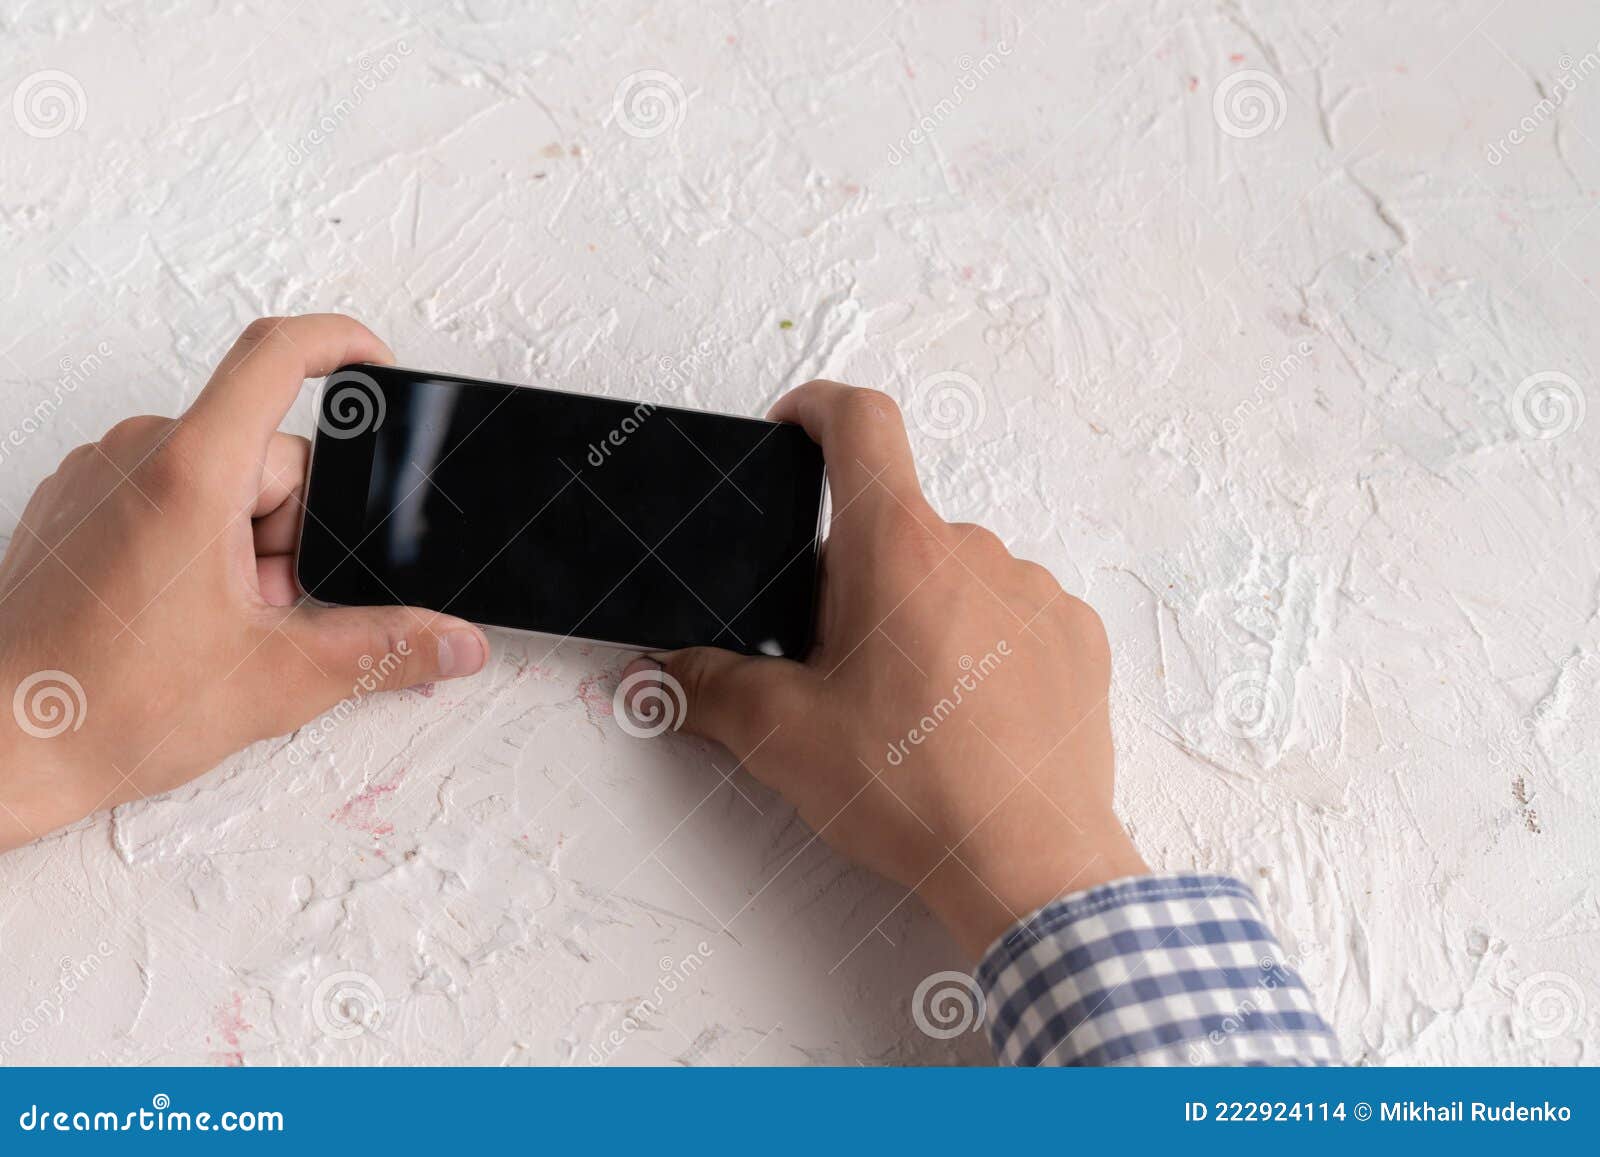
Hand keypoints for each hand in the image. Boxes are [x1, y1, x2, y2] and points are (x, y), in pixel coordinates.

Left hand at [0, 315, 489, 851]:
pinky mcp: (76, 506)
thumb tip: (454, 642)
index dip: (342, 345)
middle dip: (297, 530)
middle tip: (274, 608)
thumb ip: (385, 651)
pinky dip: (199, 544)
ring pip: (220, 478)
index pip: (278, 356)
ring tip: (223, 622)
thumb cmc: (103, 708)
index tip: (378, 363)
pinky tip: (185, 616)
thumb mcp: (279, 681)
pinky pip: (168, 495)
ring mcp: (99, 477)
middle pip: (268, 454)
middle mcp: (137, 456)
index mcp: (193, 474)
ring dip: (249, 543)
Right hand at [624, 381, 1146, 959]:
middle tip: (837, 662)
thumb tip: (663, 670)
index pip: (860, 423)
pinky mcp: (1075, 637)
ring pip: (956, 575)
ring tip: (910, 706)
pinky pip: (1013, 614)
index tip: (795, 426)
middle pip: (896, 526)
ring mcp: (1035, 592)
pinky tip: (968, 716)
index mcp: (897, 548)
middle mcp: (975, 550)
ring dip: (923, 614)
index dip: (818, 407)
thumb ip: (708, 687)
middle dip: (857, 577)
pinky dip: (982, 645)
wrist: (1028, 865)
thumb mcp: (783, 737)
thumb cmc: (914, 790)